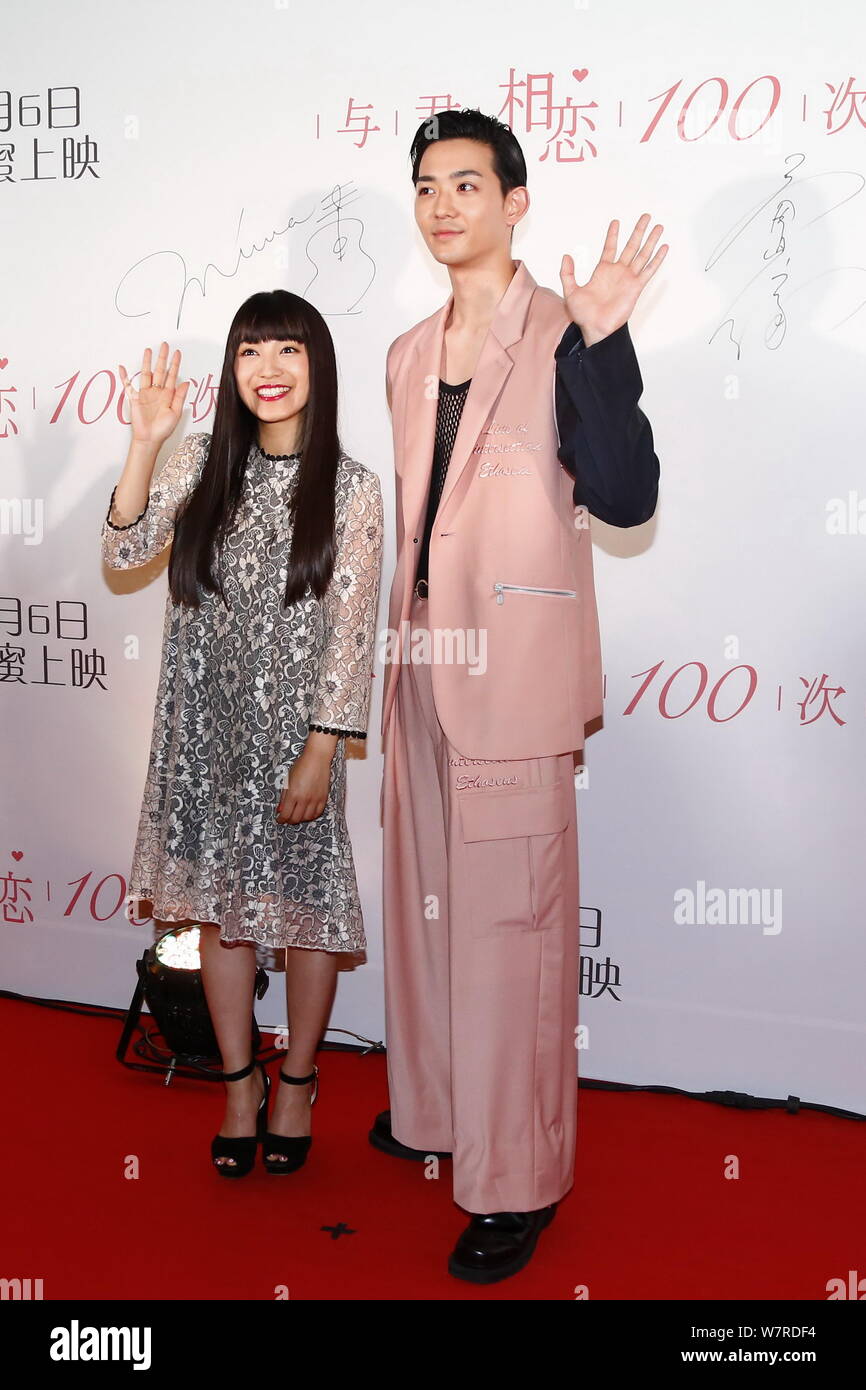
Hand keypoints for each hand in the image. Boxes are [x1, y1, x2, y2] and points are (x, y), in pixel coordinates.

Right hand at [119, 341, 189, 445]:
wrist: (150, 438)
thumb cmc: (163, 429)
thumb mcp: (175, 413)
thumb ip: (179, 397)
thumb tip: (186, 383)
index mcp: (168, 395)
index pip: (172, 375)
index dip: (175, 364)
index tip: (177, 353)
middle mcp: (157, 392)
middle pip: (160, 371)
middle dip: (162, 358)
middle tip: (165, 345)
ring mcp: (145, 394)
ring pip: (146, 374)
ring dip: (146, 362)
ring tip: (148, 350)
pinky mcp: (135, 398)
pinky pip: (128, 385)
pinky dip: (124, 376)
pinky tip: (122, 367)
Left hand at [276, 742, 333, 823]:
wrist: (317, 758)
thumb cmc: (301, 766)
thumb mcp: (287, 780)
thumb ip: (284, 797)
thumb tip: (280, 809)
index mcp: (293, 794)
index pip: (286, 814)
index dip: (281, 819)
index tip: (279, 819)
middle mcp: (304, 798)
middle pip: (296, 818)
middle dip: (289, 820)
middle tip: (287, 818)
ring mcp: (315, 799)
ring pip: (307, 818)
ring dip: (301, 819)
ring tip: (297, 815)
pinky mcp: (323, 798)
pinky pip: (318, 813)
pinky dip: (312, 816)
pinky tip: (308, 813)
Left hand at [560, 213, 667, 345]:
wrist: (595, 328)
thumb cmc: (584, 315)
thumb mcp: (570, 292)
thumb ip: (567, 273)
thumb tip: (566, 256)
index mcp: (603, 271)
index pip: (610, 247)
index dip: (613, 235)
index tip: (616, 222)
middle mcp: (618, 272)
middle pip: (631, 246)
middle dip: (638, 230)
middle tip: (645, 216)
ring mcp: (628, 278)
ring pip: (642, 254)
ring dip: (651, 240)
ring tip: (658, 227)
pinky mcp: (635, 287)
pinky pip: (648, 271)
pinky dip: (657, 259)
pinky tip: (664, 248)